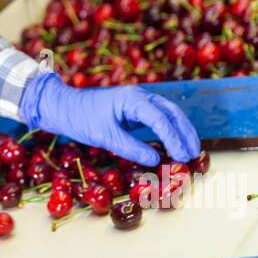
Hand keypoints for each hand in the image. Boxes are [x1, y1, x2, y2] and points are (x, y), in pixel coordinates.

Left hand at [19, 72, 199, 166]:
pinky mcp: (135, 110)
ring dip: (180, 131)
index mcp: (132, 99)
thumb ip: (130, 148)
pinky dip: (169, 131)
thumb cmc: (79, 118)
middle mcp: (139, 96)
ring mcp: (138, 102)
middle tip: (194, 154)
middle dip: (185, 133)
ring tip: (190, 151)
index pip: (160, 119)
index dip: (173, 139)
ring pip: (168, 114)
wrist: (62, 106)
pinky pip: (158, 118)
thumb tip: (155, 161)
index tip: (182, 156)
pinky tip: (174, 145)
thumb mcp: (103, 136)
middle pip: (171, 112)